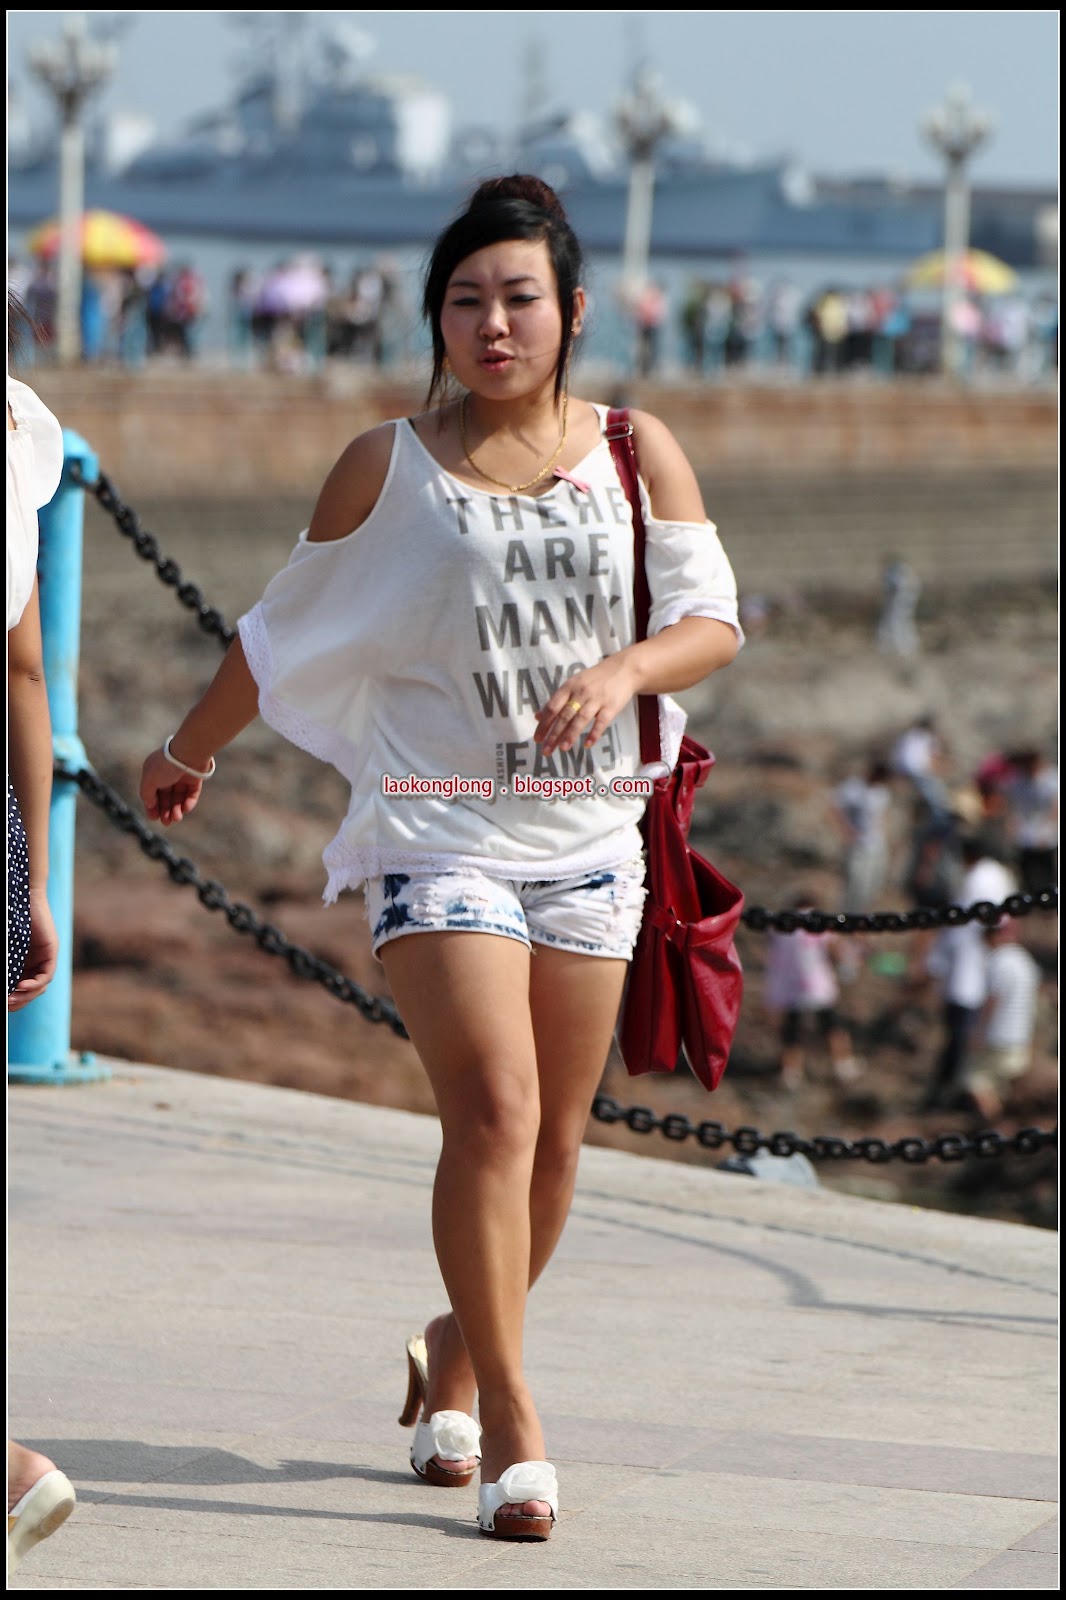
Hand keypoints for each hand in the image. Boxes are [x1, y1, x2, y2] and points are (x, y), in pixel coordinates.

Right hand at [8, 890, 58, 1011]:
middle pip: (32, 990)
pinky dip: (35, 983)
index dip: (14, 998)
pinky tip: (22, 986)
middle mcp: (37, 962)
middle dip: (19, 1001)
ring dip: (27, 995)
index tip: (3, 1004)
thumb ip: (6, 964)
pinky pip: (47, 975)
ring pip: (40, 986)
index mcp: (24, 962)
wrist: (23, 897)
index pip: (22, 988)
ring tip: (11, 998)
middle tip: (7, 1005)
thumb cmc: (12, 918)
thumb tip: (5, 979)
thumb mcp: (6, 948)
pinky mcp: (51, 951)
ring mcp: (46, 957)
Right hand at [140, 746, 204, 825]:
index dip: (152, 806)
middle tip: (166, 823)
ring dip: (176, 809)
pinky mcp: (195, 778)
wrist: (188, 753)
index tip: (153, 818)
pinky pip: (191, 794)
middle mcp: (167, 774)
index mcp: (153, 772)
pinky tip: (185, 809)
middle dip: (165, 810)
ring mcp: (182, 776)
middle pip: (166, 797)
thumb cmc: (166, 765)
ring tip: (176, 818)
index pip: (152, 792)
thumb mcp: (149, 781)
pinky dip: (188, 802)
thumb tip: (150, 805)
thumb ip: (146, 794)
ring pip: (179, 797)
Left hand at [534, 655, 639, 756]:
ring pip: (581, 719)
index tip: (537, 739)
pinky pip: (601, 722)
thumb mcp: (573, 685)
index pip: (552, 707)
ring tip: (563, 748)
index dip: (544, 724)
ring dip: (570, 735)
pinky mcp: (611, 706)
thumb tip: (537, 717)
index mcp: (569, 686)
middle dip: (553, 734)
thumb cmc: (595, 679)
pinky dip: (594, 734)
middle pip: (564, 715)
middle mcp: (581, 692)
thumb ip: (557, 701)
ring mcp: (597, 699)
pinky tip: (587, 745)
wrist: (624, 669)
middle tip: (546, 750)